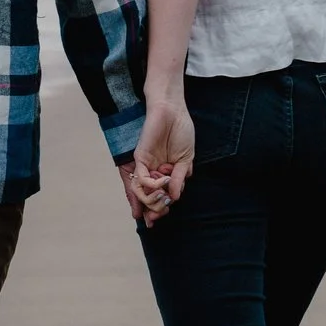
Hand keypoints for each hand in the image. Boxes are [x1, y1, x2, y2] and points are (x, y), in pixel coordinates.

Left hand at [132, 93, 192, 223]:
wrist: (174, 111)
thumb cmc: (181, 131)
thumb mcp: (186, 160)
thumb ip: (179, 179)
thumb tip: (176, 198)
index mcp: (165, 173)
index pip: (159, 195)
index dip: (160, 208)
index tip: (164, 214)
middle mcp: (153, 171)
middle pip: (148, 197)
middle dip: (154, 210)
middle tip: (160, 214)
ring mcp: (146, 166)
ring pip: (142, 192)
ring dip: (152, 201)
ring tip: (164, 201)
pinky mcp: (140, 159)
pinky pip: (142, 179)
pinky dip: (153, 186)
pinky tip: (165, 181)